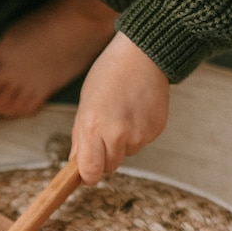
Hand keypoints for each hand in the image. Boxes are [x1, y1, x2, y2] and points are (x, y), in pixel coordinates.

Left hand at [70, 33, 169, 184]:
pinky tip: (136, 111)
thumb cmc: (110, 74)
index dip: (88, 175)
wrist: (143, 55)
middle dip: (104, 156)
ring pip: (126, 153)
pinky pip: (142, 142)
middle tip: (104, 132)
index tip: (87, 172)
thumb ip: (80, 135)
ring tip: (122, 114)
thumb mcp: (86, 103)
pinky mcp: (155, 131)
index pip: (91, 172)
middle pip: (109, 166)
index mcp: (93, 127)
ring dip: (122, 142)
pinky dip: (138, 132)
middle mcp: (117, 135)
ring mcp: (139, 134)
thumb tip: (77, 161)